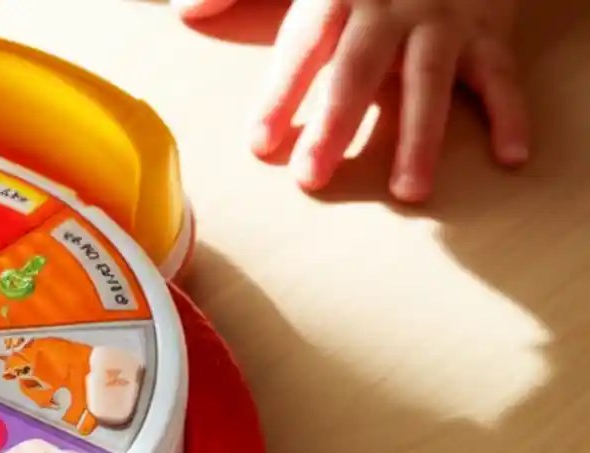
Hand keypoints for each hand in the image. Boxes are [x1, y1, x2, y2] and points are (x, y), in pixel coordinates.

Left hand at [179, 0, 529, 202]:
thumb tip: (185, 11)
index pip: (302, 48)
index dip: (280, 94)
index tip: (259, 144)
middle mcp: (388, 10)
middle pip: (358, 71)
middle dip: (336, 125)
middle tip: (312, 178)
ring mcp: (441, 23)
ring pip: (429, 81)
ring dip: (420, 137)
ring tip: (407, 191)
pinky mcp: (487, 36)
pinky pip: (500, 77)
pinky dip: (510, 115)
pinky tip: (509, 157)